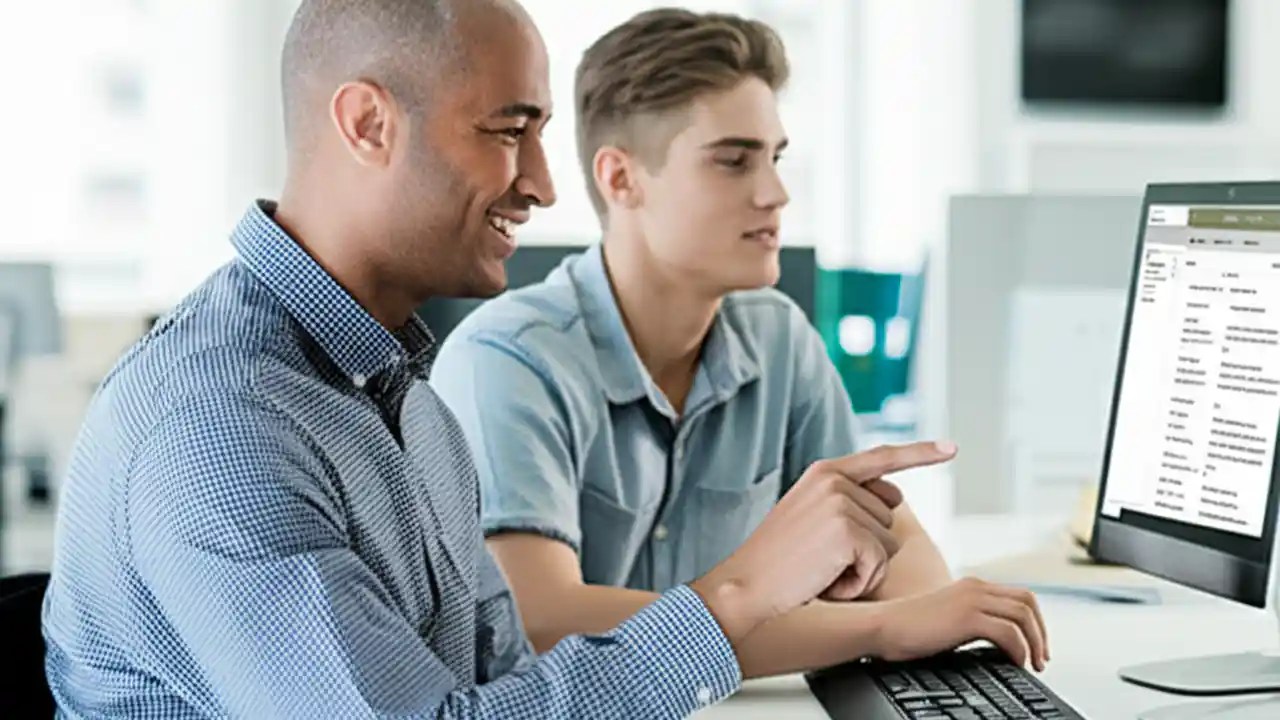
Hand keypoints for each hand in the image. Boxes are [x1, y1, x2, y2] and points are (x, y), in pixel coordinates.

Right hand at [689, 441, 956, 643]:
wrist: (746, 584)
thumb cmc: (779, 560)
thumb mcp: (812, 518)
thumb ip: (851, 502)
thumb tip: (896, 497)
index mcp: (825, 472)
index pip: (882, 458)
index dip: (921, 453)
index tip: (952, 448)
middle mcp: (835, 480)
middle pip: (889, 518)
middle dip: (866, 548)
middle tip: (821, 558)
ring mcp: (841, 503)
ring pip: (888, 545)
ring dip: (862, 568)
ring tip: (821, 569)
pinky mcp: (848, 531)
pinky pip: (878, 565)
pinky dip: (858, 583)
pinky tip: (826, 581)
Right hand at [871, 577, 1049, 670]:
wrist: (883, 626)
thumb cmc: (906, 627)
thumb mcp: (945, 616)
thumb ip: (969, 620)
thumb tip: (994, 642)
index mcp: (971, 586)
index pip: (1018, 595)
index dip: (1033, 620)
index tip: (1034, 644)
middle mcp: (975, 587)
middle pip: (1028, 602)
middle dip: (1040, 631)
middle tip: (1041, 657)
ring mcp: (972, 600)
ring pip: (1023, 616)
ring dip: (1034, 642)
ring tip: (1032, 663)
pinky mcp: (967, 617)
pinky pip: (1008, 633)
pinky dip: (1018, 650)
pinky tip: (1013, 663)